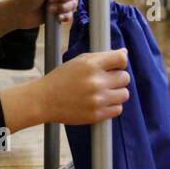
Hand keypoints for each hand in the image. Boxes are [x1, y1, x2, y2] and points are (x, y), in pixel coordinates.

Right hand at [0, 48, 129, 130]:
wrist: (44, 100)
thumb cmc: (61, 79)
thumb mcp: (78, 61)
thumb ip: (101, 57)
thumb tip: (124, 53)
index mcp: (90, 65)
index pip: (121, 59)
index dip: (121, 62)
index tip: (115, 66)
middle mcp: (95, 82)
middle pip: (125, 77)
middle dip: (117, 78)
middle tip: (105, 81)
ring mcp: (97, 100)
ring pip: (124, 94)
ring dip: (116, 93)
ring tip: (103, 93)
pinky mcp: (97, 115)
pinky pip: (118, 109)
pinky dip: (112, 106)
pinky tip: (100, 102)